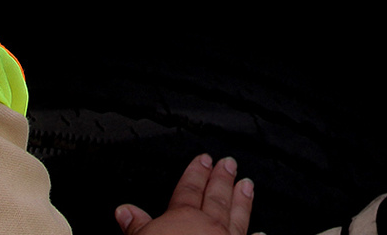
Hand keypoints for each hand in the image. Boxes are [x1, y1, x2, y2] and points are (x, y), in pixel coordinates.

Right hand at [114, 154, 254, 234]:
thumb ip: (136, 226)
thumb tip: (125, 211)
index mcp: (182, 218)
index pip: (188, 190)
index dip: (195, 174)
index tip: (203, 160)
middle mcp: (209, 227)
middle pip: (216, 197)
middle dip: (221, 179)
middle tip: (228, 162)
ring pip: (237, 216)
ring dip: (241, 200)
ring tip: (247, 184)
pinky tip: (261, 233)